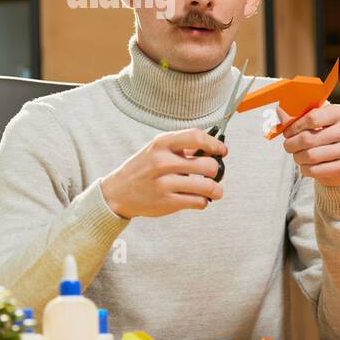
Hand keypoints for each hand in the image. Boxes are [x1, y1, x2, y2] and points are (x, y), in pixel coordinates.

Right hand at [100, 128, 226, 217]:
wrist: (117, 192)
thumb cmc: (142, 168)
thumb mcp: (157, 149)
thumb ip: (182, 147)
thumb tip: (213, 148)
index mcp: (161, 144)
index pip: (196, 137)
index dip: (215, 144)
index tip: (222, 151)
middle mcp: (162, 162)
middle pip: (208, 165)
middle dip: (216, 170)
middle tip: (212, 174)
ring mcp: (164, 183)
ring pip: (207, 187)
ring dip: (216, 189)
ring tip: (214, 190)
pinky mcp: (166, 203)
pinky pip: (199, 202)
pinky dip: (203, 201)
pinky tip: (197, 198)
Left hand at [279, 101, 339, 187]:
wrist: (337, 159)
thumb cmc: (320, 135)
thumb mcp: (310, 122)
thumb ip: (295, 116)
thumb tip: (279, 111)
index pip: (312, 117)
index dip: (294, 126)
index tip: (287, 132)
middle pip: (309, 138)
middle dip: (292, 144)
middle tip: (288, 146)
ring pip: (311, 156)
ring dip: (298, 157)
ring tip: (297, 155)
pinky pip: (315, 170)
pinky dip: (305, 169)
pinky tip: (307, 165)